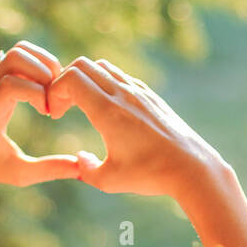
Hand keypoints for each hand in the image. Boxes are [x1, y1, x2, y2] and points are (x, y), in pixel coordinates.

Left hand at [0, 40, 86, 188]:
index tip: (49, 114)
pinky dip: (40, 64)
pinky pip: (20, 56)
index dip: (37, 94)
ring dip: (44, 64)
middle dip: (44, 71)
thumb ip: (49, 170)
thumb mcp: (19, 174)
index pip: (12, 84)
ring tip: (54, 90)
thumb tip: (80, 169)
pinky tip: (47, 90)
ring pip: (19, 51)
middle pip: (16, 56)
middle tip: (56, 97)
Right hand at [47, 57, 227, 200]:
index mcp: (108, 110)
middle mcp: (123, 94)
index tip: (55, 115)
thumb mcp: (110, 181)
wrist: (192, 168)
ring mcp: (139, 92)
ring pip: (103, 67)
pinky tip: (109, 110)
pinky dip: (106, 84)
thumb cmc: (150, 175)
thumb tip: (80, 159)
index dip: (54, 91)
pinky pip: (121, 77)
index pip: (70, 78)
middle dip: (65, 82)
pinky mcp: (151, 96)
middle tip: (64, 108)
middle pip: (82, 65)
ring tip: (84, 107)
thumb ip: (86, 170)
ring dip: (86, 81)